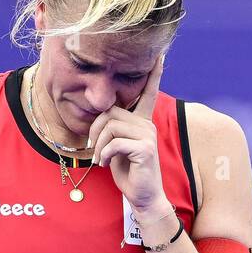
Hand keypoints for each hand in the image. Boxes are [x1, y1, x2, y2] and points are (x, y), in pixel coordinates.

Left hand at [87, 53, 165, 209]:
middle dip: (95, 130)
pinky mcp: (145, 148)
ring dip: (98, 145)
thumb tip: (100, 116)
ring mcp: (148, 135)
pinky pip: (115, 142)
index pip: (148, 93)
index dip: (153, 75)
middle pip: (110, 112)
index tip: (159, 55)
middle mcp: (147, 125)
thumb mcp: (116, 147)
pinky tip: (105, 163)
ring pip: (110, 126)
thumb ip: (112, 129)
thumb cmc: (128, 172)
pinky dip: (104, 154)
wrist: (142, 197)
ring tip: (100, 159)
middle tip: (92, 149)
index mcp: (142, 122)